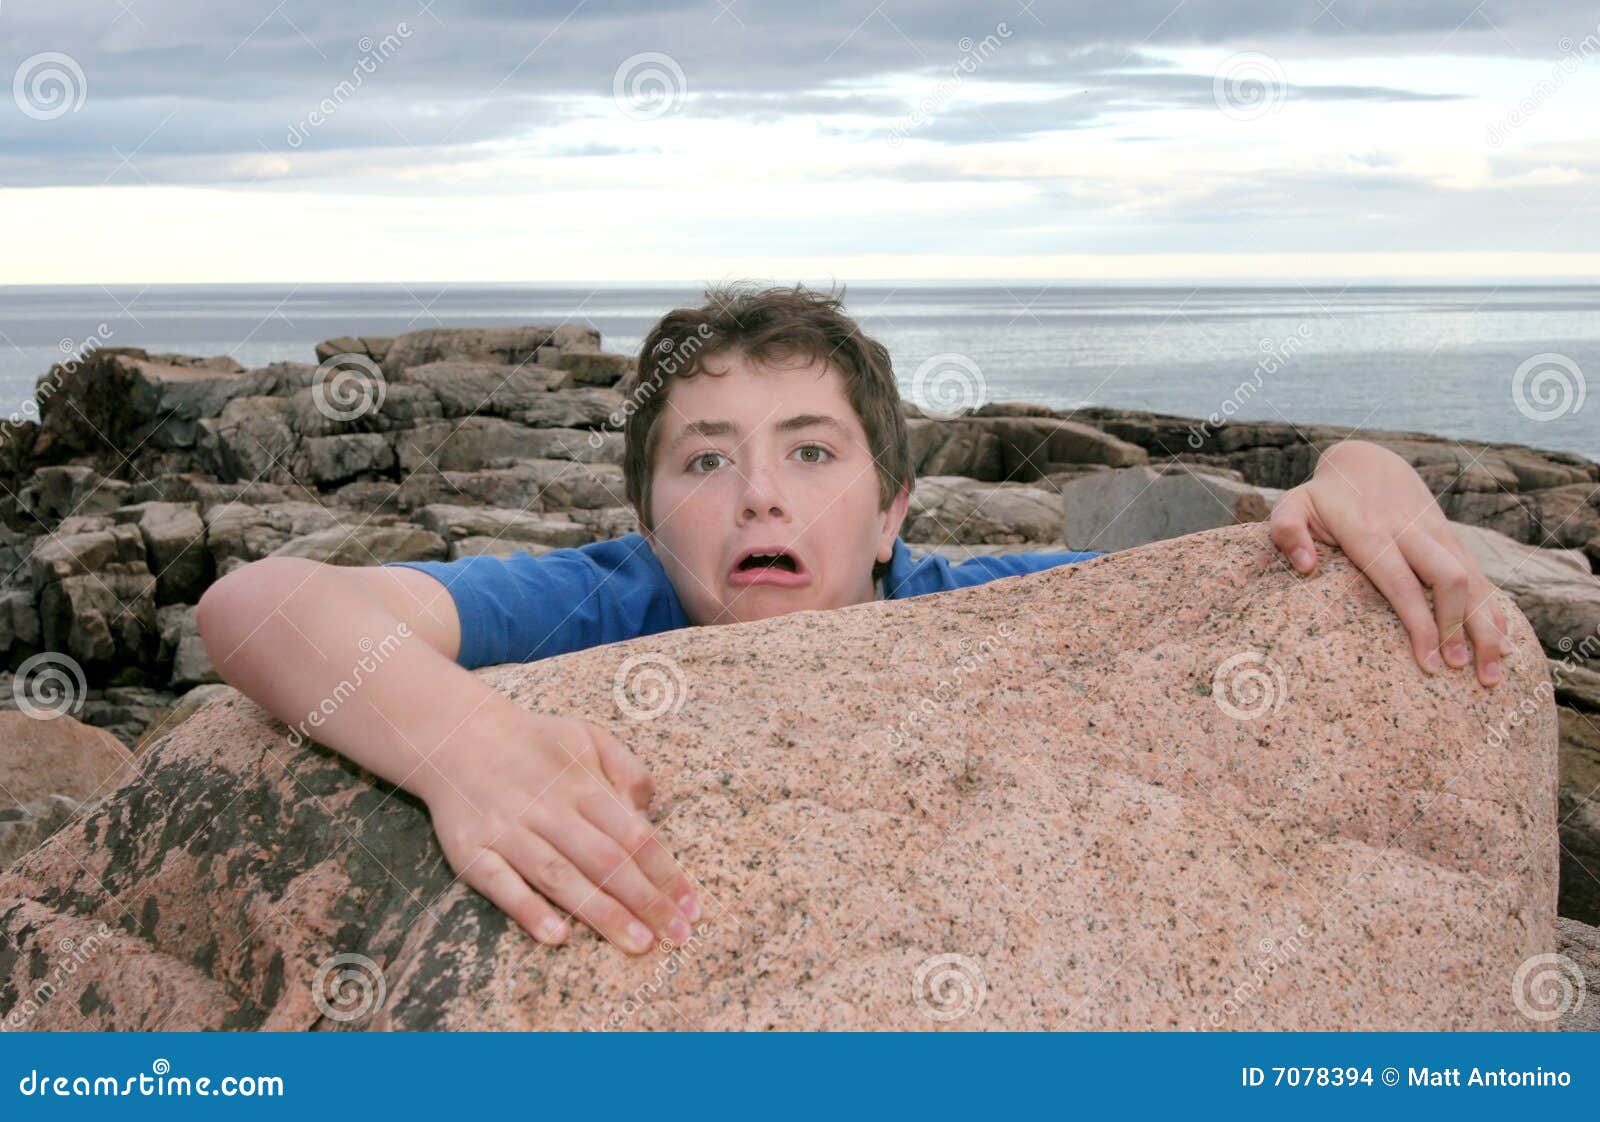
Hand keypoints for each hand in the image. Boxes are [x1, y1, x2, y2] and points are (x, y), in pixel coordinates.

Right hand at [418, 706, 698, 953]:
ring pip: (559, 876)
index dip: (665, 872)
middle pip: (604, 859)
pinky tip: (556, 936)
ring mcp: (507, 831)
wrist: (456, 736)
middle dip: (645, 900)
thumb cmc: (535, 745)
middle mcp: (547, 808)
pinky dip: (528, 910)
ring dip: (600, 912)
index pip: (632, 833)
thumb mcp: (587, 737)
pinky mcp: (470, 852)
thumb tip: (648, 810)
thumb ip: (626, 768)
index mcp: (580, 784)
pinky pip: (501, 885)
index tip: (691, 907)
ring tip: (638, 943)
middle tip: (677, 936)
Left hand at [1267, 440, 1512, 687]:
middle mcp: (1410, 533)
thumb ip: (1287, 530)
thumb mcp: (1292, 505)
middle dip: (1460, 628)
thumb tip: (1305, 566)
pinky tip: (1501, 641)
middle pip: (1449, 581)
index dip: (1420, 624)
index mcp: (1370, 533)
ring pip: (1474, 579)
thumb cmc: (1323, 496)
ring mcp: (1436, 534)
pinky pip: (1480, 574)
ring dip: (1486, 625)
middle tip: (1461, 672)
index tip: (1428, 664)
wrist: (1368, 460)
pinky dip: (1493, 608)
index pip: (1402, 584)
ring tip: (1491, 672)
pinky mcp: (1451, 537)